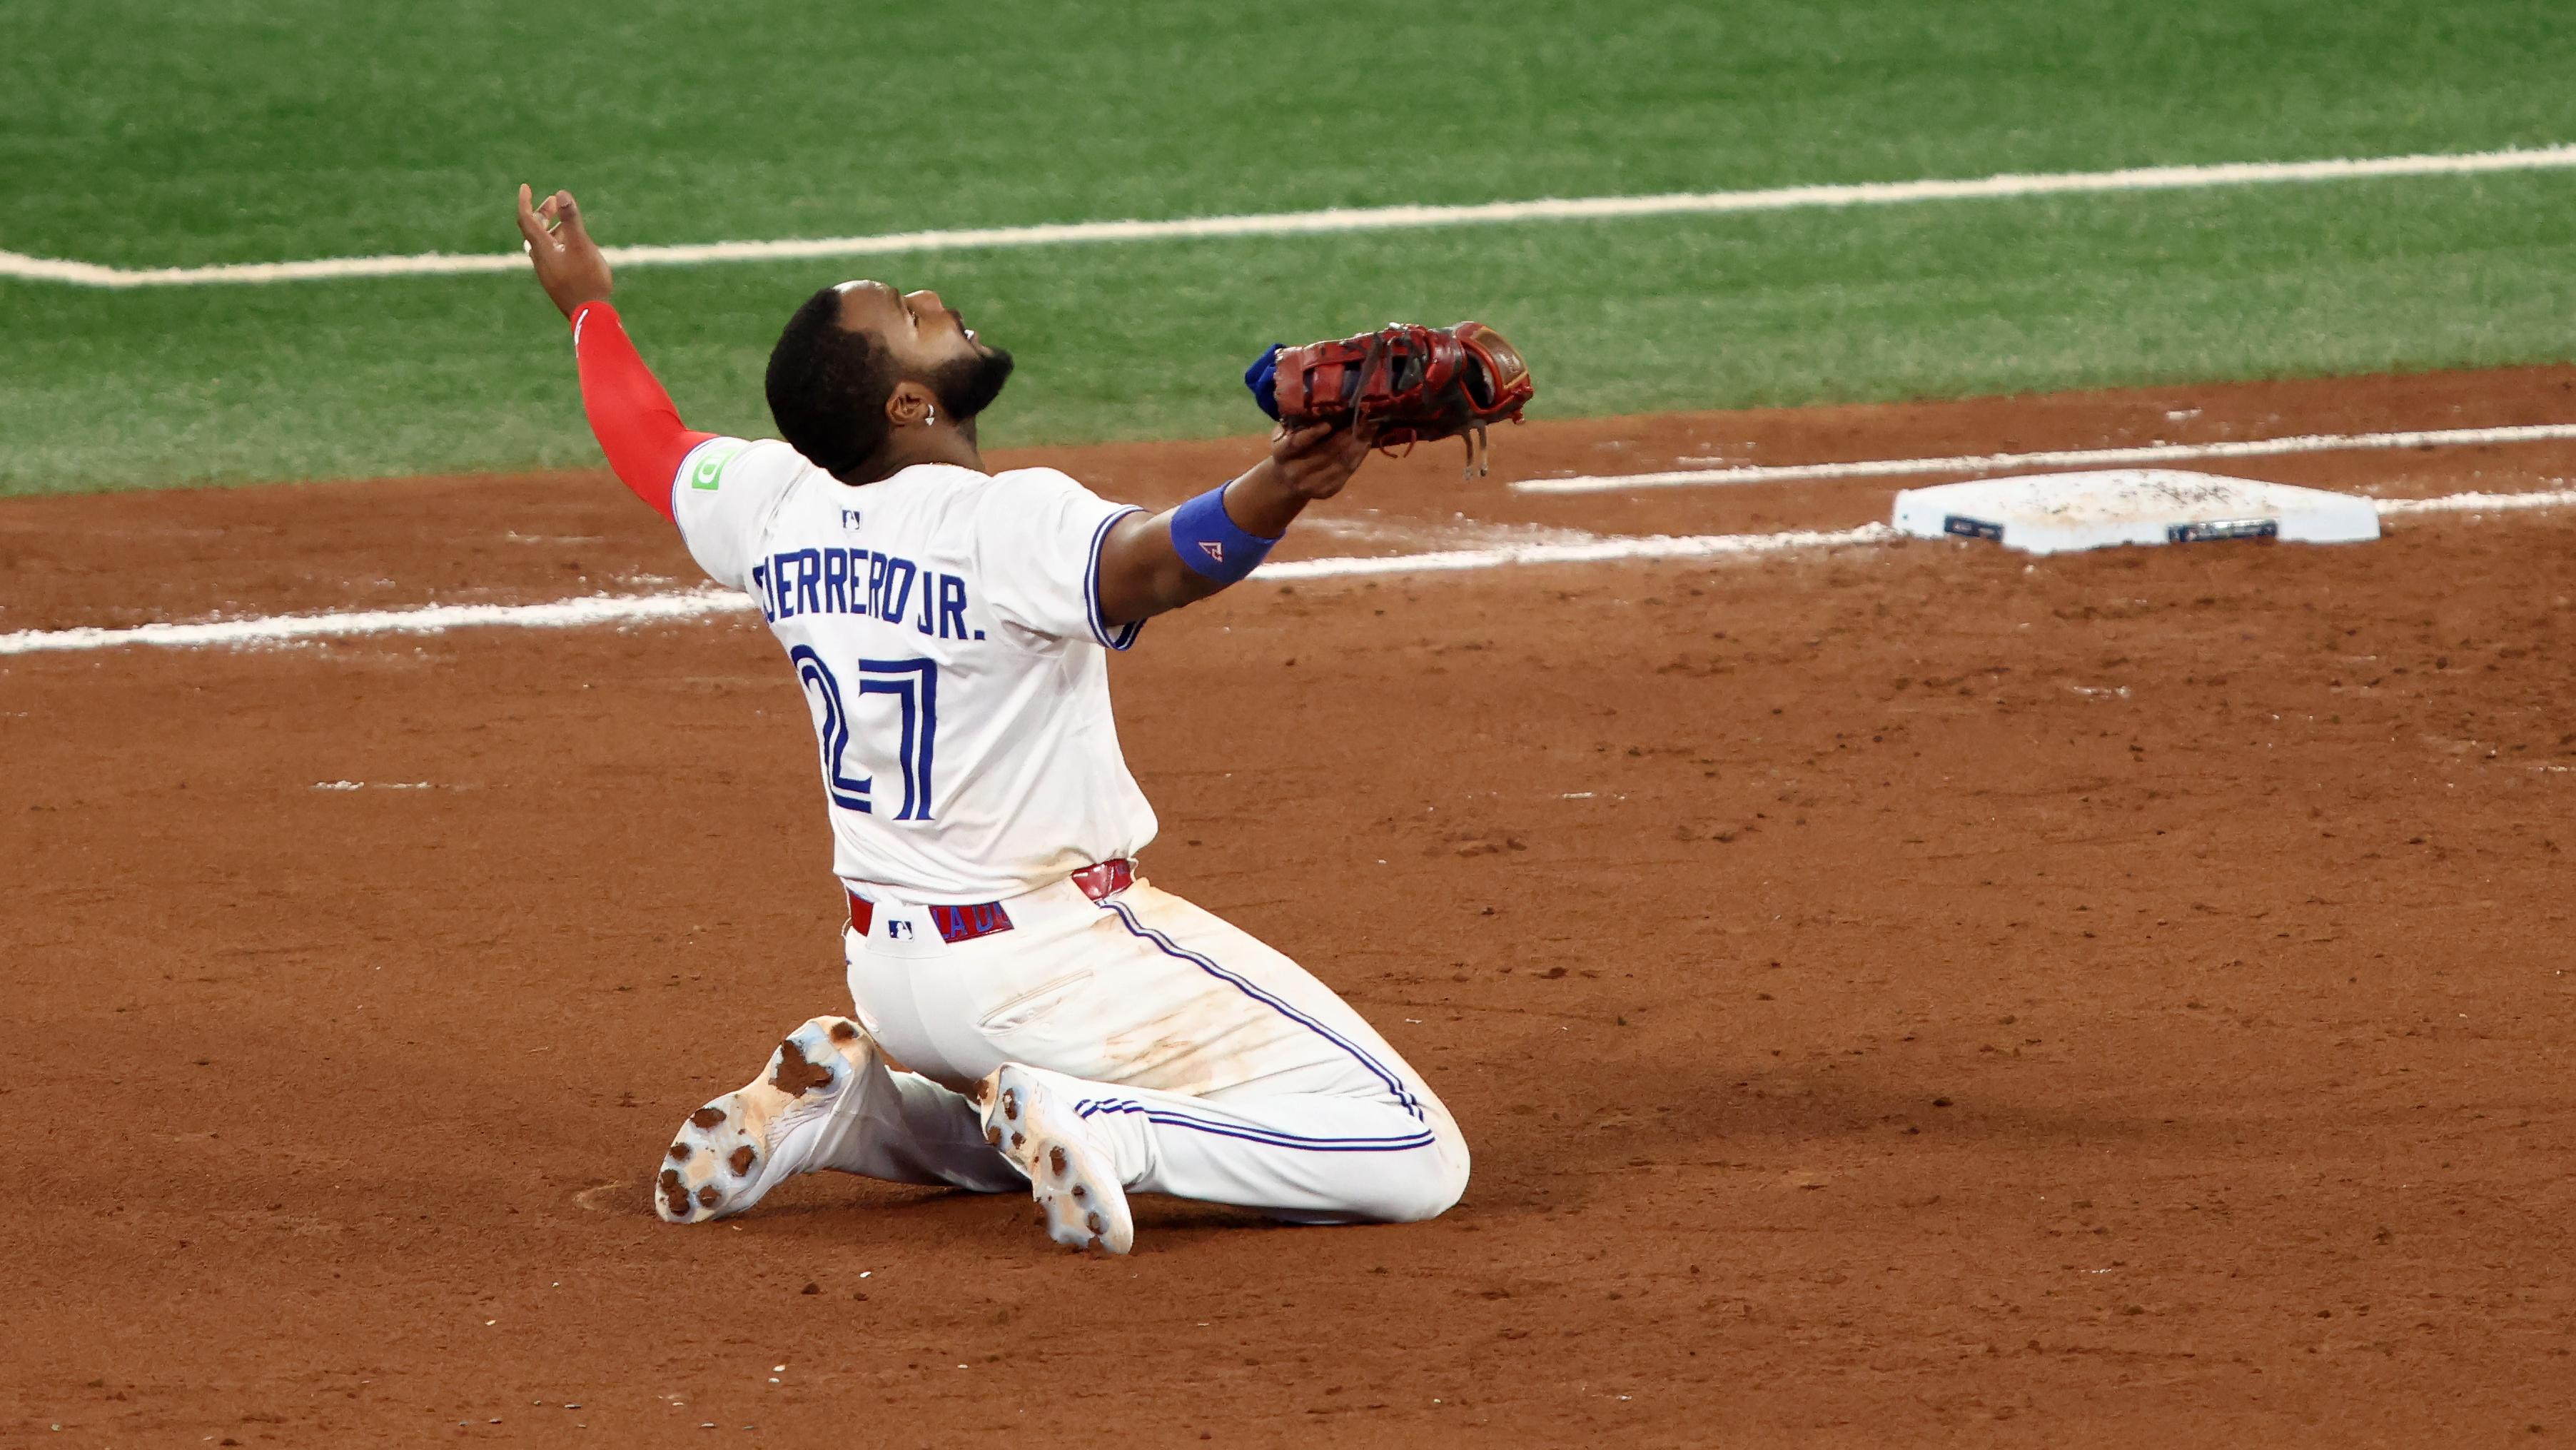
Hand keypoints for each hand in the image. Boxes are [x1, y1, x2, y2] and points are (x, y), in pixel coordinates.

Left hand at [514, 184, 612, 317]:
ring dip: (552, 228)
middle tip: (554, 201)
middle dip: (542, 213)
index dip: (524, 201)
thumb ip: (572, 220)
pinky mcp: (556, 282)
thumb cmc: (586, 280)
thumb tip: (562, 194)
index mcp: (543, 249)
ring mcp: (548, 272)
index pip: (526, 220)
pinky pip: (552, 256)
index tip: (525, 187)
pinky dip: (558, 243)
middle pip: (534, 231)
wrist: (589, 316)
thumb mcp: (581, 245)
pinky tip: (574, 248)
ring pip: (543, 244)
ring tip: (568, 222)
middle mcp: (540, 259)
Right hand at [1267, 418, 1377, 500]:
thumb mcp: (1283, 434)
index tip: (1328, 423)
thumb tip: (1323, 404)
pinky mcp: (1327, 491)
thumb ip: (1297, 422)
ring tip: (1371, 426)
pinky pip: (1348, 471)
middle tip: (1363, 417)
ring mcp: (1312, 484)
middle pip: (1325, 453)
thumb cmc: (1288, 449)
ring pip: (1341, 462)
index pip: (1296, 444)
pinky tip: (1367, 441)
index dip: (1313, 434)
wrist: (1286, 481)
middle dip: (1347, 434)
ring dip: (1358, 443)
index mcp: (1282, 453)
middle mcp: (1295, 472)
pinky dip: (1359, 455)